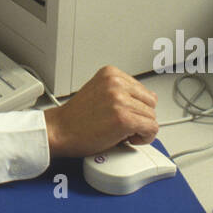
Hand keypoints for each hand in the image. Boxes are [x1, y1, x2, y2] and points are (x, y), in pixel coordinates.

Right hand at [43, 66, 158, 157]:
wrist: (60, 131)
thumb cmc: (76, 117)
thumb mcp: (99, 92)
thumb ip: (121, 91)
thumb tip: (149, 99)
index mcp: (111, 73)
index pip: (143, 90)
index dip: (136, 107)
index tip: (126, 114)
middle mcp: (116, 83)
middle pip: (150, 102)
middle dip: (141, 117)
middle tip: (124, 126)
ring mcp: (120, 100)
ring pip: (152, 116)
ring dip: (141, 129)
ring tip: (123, 133)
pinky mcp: (124, 119)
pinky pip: (151, 129)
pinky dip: (144, 138)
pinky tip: (128, 139)